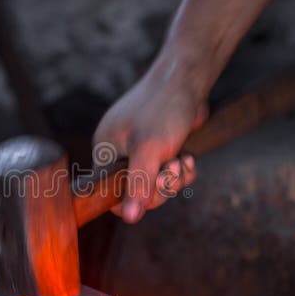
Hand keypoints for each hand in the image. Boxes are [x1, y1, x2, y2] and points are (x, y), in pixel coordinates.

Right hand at [93, 71, 206, 223]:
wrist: (187, 78)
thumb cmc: (163, 108)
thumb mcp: (149, 150)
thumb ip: (138, 185)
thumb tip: (129, 218)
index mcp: (105, 150)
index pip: (111, 192)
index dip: (134, 198)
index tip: (154, 188)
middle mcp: (118, 151)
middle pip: (137, 192)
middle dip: (161, 185)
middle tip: (174, 169)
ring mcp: (138, 148)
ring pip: (155, 183)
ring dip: (175, 178)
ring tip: (184, 160)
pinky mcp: (158, 146)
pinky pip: (166, 171)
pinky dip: (180, 169)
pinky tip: (188, 157)